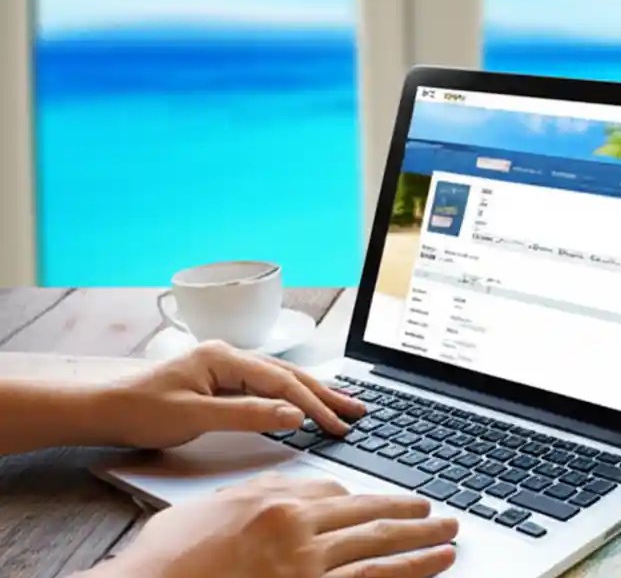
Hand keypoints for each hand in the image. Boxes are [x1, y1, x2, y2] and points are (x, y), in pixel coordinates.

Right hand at [86, 472, 458, 577]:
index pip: (335, 493)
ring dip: (420, 544)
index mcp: (273, 502)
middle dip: (409, 515)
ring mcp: (305, 567)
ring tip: (448, 540)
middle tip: (439, 513)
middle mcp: (297, 530)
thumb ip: (252, 497)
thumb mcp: (207, 511)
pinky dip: (404, 575)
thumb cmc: (164, 561)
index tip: (379, 507)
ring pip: (378, 549)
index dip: (363, 502)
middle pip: (367, 515)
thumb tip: (284, 492)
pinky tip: (429, 570)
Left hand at [100, 341, 363, 448]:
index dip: (312, 404)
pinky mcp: (223, 379)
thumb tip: (293, 414)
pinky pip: (268, 385)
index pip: (281, 382)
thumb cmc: (140, 410)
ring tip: (346, 404)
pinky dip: (293, 395)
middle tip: (358, 411)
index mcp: (224, 357)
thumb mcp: (195, 417)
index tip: (335, 424)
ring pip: (282, 379)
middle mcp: (230, 355)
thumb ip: (247, 414)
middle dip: (326, 394)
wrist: (103, 408)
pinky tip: (308, 400)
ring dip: (315, 393)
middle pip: (289, 375)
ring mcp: (227, 366)